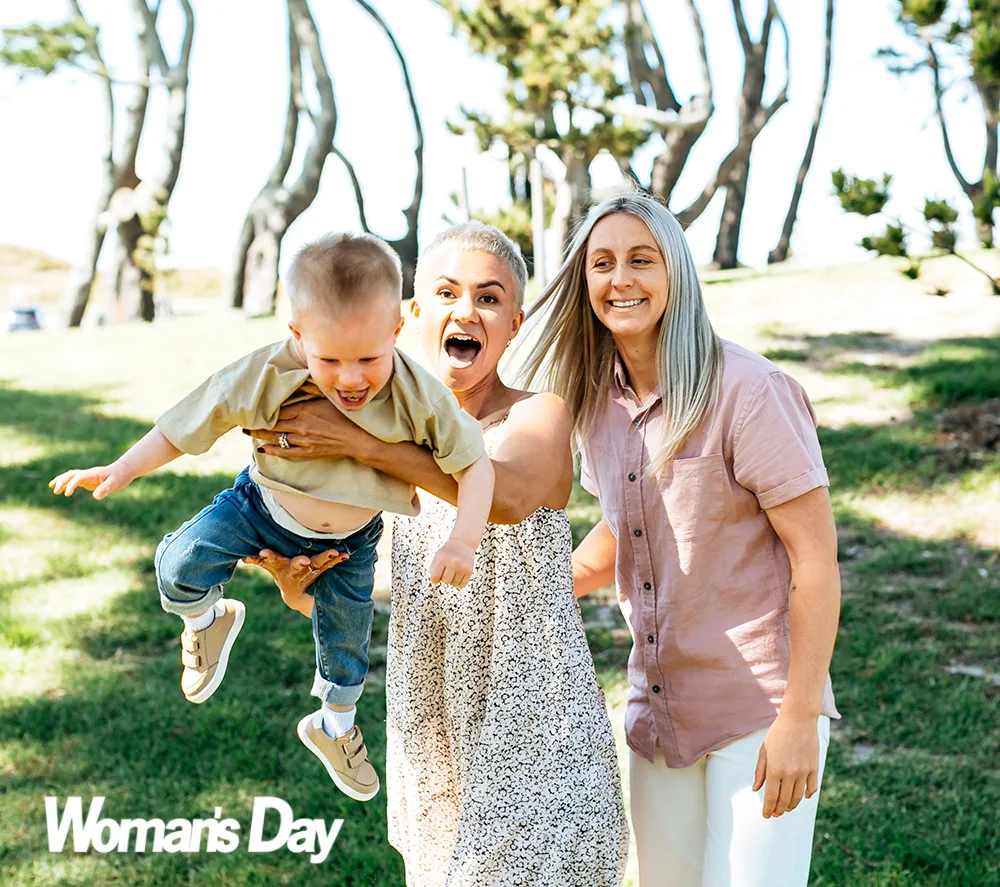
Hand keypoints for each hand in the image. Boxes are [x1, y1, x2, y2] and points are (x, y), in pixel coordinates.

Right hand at [49, 463, 132, 499]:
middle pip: (71, 475)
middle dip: (62, 481)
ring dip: (61, 480)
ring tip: (52, 487)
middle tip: (55, 490)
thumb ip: (105, 489)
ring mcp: (87, 477)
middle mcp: (88, 474)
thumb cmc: (120, 476)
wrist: (124, 470)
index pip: (79, 477)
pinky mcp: (88, 480)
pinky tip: (61, 489)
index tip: (67, 493)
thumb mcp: (115, 483)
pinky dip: (67, 483)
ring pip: (71, 476)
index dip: (71, 484)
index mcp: (93, 474)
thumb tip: (95, 496)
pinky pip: (74, 481)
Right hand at [242, 548, 348, 616]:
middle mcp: (296, 570)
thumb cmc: (283, 573)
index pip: (274, 561)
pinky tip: (346, 555)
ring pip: (316, 564)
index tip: (263, 553)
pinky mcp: (321, 570)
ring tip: (333, 553)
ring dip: (324, 558)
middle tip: (303, 560)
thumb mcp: (271, 567)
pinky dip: (337, 560)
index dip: (269, 557)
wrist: (297, 594)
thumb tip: (243, 557)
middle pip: (297, 565)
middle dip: (299, 562)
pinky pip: (330, 565)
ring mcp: (310, 571)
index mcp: (282, 567)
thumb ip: (259, 561)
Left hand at [244, 384, 371, 459]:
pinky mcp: (307, 452)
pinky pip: (285, 452)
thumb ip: (312, 388)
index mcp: (304, 410)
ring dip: (260, 434)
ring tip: (248, 431)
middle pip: (273, 423)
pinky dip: (272, 450)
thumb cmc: (345, 416)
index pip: (278, 409)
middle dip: (257, 422)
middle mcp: (300, 425)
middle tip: (244, 420)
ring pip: (276, 437)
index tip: (253, 406)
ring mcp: (303, 440)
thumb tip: (298, 380)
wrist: (357, 440)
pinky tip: (262, 448)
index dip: (264, 409)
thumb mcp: (329, 398)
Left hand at [429, 537, 475, 588]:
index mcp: (442, 558)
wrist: (463, 543)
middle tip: (446, 572)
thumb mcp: (438, 555)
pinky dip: (459, 583)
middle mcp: (453, 562)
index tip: (436, 579)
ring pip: (454, 584)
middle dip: (444, 579)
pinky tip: (458, 576)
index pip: (435, 576)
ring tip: (452, 572)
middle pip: (445, 581)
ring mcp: (462, 567)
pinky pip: (462, 584)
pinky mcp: (469, 571)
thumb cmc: (449, 551)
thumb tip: (434, 581)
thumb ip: (433, 568)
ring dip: (452, 581)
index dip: (434, 579)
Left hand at [752, 710, 819, 818]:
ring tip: (786, 809)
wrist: (798, 719)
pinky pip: (812, 788)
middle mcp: (789, 773)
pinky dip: (807, 795)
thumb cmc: (777, 733)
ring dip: (792, 806)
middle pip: (784, 800)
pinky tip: (803, 797)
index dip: (768, 808)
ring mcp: (803, 772)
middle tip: (775, 814)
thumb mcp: (764, 750)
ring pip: (798, 797)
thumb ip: (760, 771)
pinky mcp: (814, 768)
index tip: (766, 815)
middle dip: (779, 810)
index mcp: (774, 769)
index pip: (771, 797)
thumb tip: (756, 789)